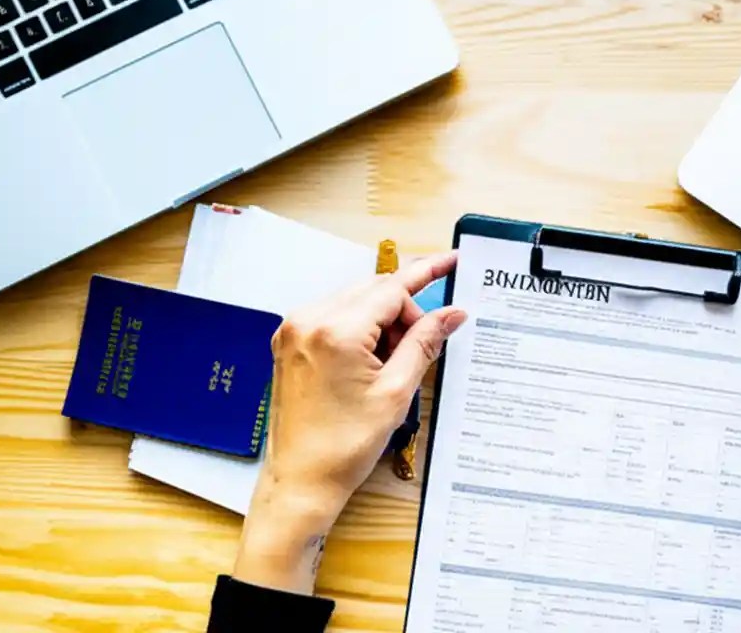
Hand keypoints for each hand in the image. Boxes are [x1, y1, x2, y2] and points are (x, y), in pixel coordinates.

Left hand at [233, 252, 466, 594]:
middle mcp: (309, 321)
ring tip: (390, 365)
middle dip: (404, 312)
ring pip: (355, 302)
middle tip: (423, 345)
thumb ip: (424, 343)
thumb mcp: (396, 392)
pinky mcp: (289, 342)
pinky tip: (369, 363)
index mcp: (336, 331)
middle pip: (373, 291)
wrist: (302, 480)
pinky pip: (334, 316)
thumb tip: (452, 313)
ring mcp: (294, 330)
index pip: (392, 289)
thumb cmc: (344, 446)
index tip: (449, 261)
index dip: (427, 273)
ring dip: (382, 321)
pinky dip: (359, 330)